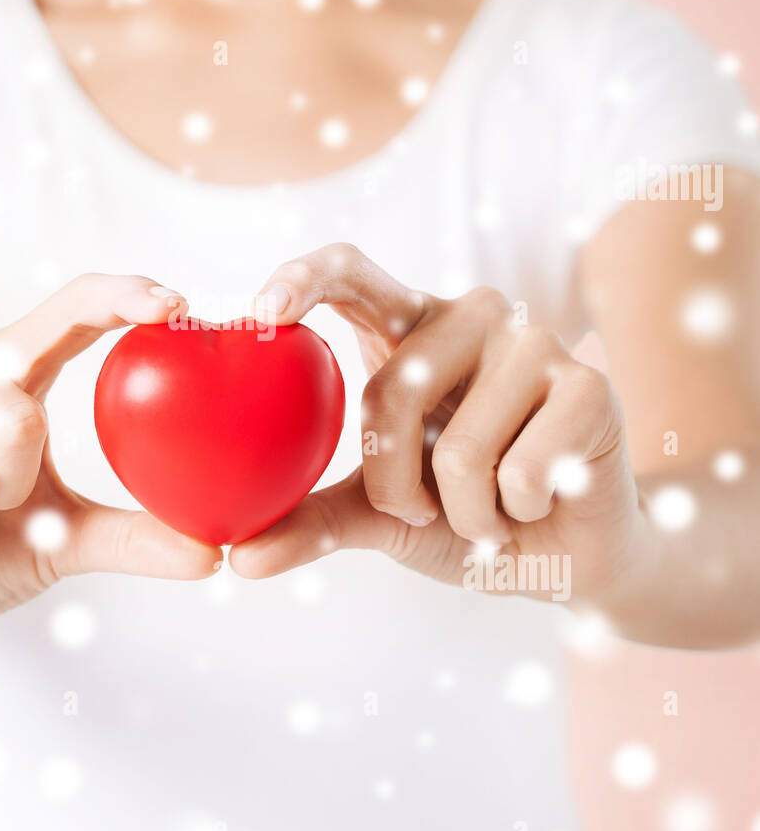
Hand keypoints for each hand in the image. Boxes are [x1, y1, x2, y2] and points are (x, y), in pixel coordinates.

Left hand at [230, 245, 647, 605]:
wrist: (563, 556)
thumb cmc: (462, 516)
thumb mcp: (378, 515)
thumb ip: (312, 523)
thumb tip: (240, 558)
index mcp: (408, 328)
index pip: (350, 272)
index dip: (304, 278)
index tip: (262, 313)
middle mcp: (469, 317)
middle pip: (390, 391)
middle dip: (394, 484)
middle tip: (427, 508)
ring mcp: (533, 343)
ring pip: (458, 446)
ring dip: (465, 512)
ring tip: (494, 505)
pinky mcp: (589, 385)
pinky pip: (520, 470)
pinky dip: (517, 513)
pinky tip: (540, 500)